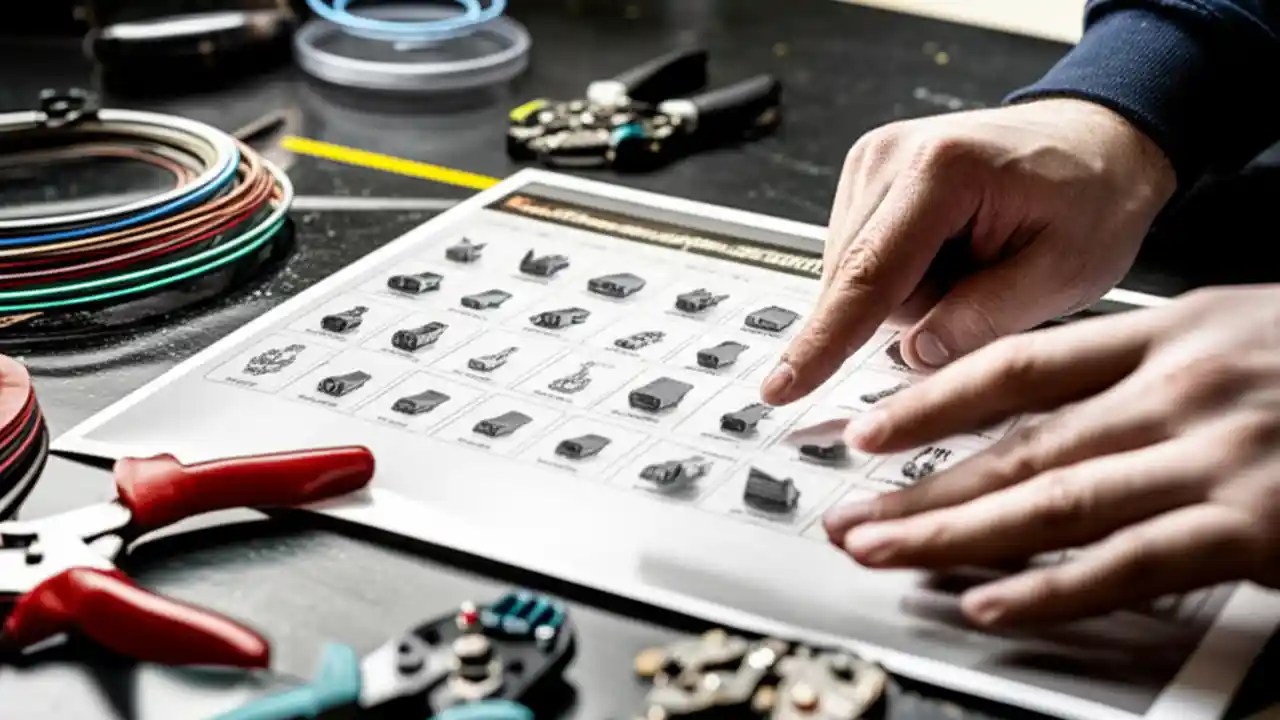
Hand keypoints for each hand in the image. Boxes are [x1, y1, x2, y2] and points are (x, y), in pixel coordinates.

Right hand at [761, 98, 1175, 405]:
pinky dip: (904, 277)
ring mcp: (870, 164)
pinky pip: (862, 263)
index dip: (824, 342)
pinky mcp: (865, 179)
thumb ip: (985, 319)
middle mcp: (889, 158)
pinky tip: (950, 255)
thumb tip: (914, 356)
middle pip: (855, 283)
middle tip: (987, 284)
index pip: (868, 277)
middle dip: (911, 312)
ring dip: (908, 295)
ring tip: (974, 263)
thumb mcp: (1065, 272)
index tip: (781, 387)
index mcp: (941, 171)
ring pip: (854, 278)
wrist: (1097, 137)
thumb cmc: (1092, 193)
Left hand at [822, 285, 1279, 626]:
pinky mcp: (1257, 527)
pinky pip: (1130, 566)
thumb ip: (1151, 366)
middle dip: (920, 485)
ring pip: (1051, 501)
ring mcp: (1218, 456)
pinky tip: (991, 604)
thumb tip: (1053, 410)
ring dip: (955, 536)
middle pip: (1017, 441)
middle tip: (848, 514)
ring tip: (885, 556)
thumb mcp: (1241, 332)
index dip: (931, 400)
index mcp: (1173, 332)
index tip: (867, 429)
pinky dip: (1052, 589)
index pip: (1020, 367)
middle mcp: (1182, 387)